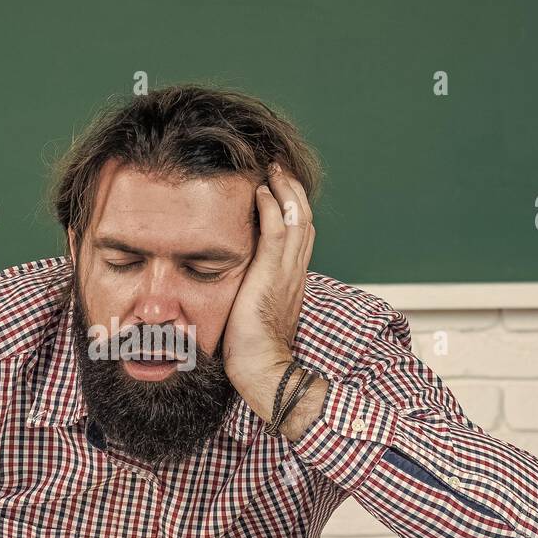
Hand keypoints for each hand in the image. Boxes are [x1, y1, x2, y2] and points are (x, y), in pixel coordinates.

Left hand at [223, 163, 316, 421]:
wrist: (261, 369)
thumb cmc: (250, 349)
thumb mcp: (253, 310)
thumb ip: (251, 291)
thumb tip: (234, 282)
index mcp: (292, 279)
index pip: (299, 234)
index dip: (292, 207)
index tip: (278, 188)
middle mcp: (295, 271)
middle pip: (303, 219)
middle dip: (293, 190)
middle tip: (277, 168)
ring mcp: (287, 272)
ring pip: (296, 218)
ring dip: (285, 189)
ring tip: (272, 169)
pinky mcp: (271, 276)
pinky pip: (276, 232)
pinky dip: (272, 207)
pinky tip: (261, 191)